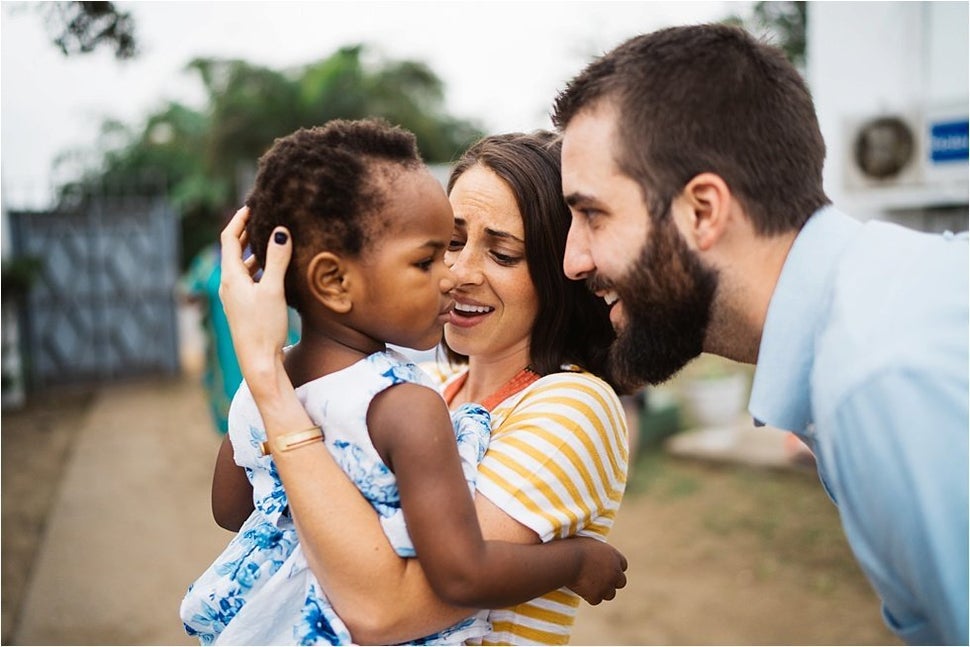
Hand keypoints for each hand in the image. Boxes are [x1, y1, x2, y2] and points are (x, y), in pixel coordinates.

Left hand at [218, 206, 292, 383]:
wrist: (258, 361)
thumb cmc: (264, 327)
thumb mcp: (273, 290)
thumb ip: (277, 260)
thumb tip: (280, 231)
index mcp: (230, 276)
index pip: (229, 238)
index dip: (239, 220)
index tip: (251, 205)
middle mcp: (228, 284)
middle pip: (233, 250)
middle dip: (247, 232)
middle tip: (262, 216)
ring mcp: (235, 297)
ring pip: (242, 265)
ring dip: (253, 250)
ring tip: (270, 238)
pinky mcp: (244, 307)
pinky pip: (249, 278)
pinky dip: (258, 267)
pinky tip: (272, 269)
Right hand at [567, 536, 627, 604]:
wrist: (567, 559)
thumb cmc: (574, 547)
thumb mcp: (591, 543)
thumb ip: (599, 552)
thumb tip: (598, 554)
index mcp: (614, 556)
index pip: (622, 566)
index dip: (614, 568)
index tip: (605, 569)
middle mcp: (615, 572)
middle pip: (621, 582)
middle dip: (612, 582)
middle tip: (599, 581)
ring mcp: (607, 585)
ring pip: (610, 594)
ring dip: (601, 591)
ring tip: (587, 585)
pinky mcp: (597, 596)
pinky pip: (595, 600)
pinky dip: (588, 596)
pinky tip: (579, 588)